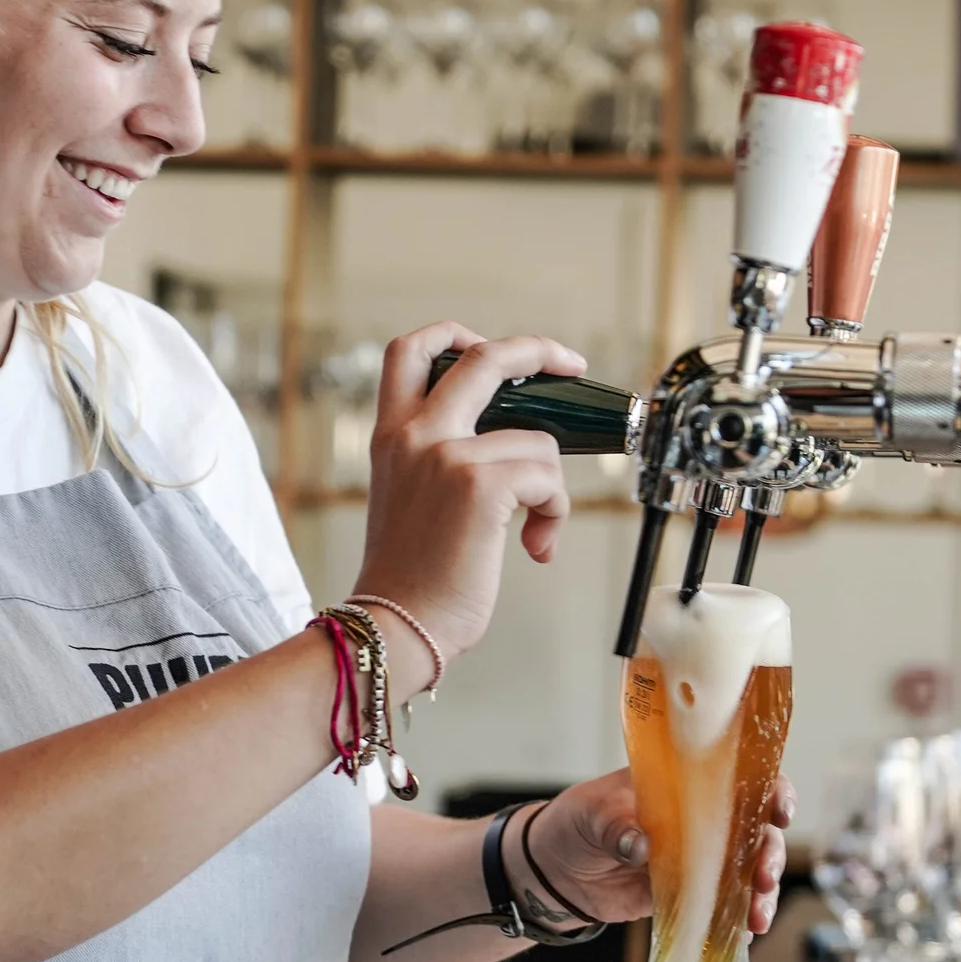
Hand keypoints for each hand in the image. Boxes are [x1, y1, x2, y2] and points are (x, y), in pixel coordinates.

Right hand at [353, 321, 585, 694]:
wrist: (394, 628)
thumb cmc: (411, 581)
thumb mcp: (411, 499)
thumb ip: (444, 458)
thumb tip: (518, 441)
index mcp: (391, 436)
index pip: (411, 350)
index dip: (459, 334)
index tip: (498, 351)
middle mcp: (414, 435)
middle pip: (483, 356)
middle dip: (539, 350)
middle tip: (569, 366)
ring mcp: (445, 454)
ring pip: (537, 438)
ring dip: (551, 487)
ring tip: (534, 531)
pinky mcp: (478, 485)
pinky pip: (547, 476)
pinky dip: (555, 511)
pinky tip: (535, 546)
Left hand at [506, 769, 795, 935]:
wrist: (553, 872)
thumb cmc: (573, 825)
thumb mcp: (590, 814)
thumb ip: (615, 825)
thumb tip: (639, 844)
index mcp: (685, 786)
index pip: (741, 779)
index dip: (770, 791)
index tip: (779, 810)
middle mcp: (701, 820)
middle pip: (755, 831)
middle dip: (770, 854)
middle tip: (762, 878)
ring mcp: (698, 860)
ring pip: (747, 873)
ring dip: (760, 894)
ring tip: (756, 919)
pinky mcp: (688, 895)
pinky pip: (723, 907)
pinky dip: (736, 922)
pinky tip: (741, 937)